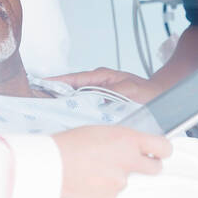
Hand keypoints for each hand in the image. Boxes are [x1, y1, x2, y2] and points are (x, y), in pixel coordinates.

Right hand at [46, 67, 163, 103]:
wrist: (161, 98)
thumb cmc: (147, 93)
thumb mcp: (128, 91)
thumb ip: (108, 92)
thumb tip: (89, 97)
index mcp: (101, 77)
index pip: (73, 78)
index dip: (56, 82)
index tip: (39, 85)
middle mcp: (97, 83)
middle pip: (70, 88)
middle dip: (54, 93)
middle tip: (36, 101)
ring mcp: (98, 93)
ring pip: (76, 97)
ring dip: (63, 103)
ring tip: (46, 112)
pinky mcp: (101, 104)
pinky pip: (84, 106)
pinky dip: (75, 111)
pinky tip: (67, 121)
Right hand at [51, 124, 169, 197]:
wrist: (49, 168)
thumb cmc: (68, 145)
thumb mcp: (99, 133)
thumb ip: (120, 141)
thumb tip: (129, 148)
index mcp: (127, 140)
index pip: (163, 147)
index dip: (163, 150)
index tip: (160, 151)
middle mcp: (128, 162)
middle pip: (155, 168)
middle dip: (149, 166)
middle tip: (134, 163)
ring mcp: (119, 183)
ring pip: (125, 180)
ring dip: (114, 176)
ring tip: (91, 169)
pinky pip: (110, 192)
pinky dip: (102, 187)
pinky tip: (86, 180)